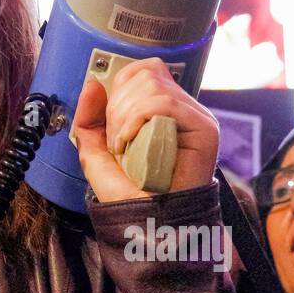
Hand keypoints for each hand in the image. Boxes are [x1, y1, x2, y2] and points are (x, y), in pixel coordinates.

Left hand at [73, 58, 218, 203]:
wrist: (148, 222)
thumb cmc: (130, 195)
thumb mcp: (96, 154)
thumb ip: (89, 120)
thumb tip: (93, 84)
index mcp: (162, 109)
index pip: (142, 70)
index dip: (119, 86)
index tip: (111, 120)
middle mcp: (182, 109)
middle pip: (144, 74)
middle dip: (117, 108)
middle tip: (118, 141)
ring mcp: (195, 117)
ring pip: (152, 85)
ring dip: (125, 117)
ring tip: (125, 146)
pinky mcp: (205, 128)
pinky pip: (164, 103)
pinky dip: (137, 119)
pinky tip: (132, 143)